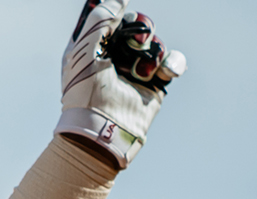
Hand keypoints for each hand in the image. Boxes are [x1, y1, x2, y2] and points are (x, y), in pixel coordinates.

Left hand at [57, 0, 185, 168]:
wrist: (102, 128)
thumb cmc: (85, 91)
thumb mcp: (84, 49)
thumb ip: (100, 19)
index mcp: (92, 47)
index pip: (110, 18)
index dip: (118, 11)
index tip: (124, 12)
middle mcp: (114, 56)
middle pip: (139, 25)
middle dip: (139, 31)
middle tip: (133, 43)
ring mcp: (135, 69)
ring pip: (156, 42)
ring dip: (150, 53)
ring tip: (138, 72)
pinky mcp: (155, 82)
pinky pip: (172, 60)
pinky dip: (170, 63)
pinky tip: (161, 73)